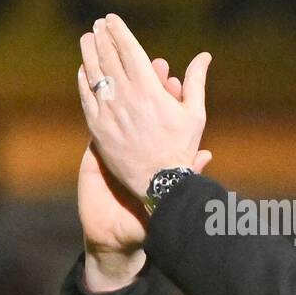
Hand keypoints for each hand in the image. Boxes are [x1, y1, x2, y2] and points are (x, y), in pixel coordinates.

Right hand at [76, 57, 211, 292]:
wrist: (118, 230)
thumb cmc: (146, 212)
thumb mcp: (169, 190)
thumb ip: (190, 170)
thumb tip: (208, 154)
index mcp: (152, 145)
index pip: (161, 112)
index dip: (168, 94)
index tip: (174, 79)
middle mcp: (133, 138)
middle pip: (140, 102)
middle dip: (147, 82)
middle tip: (156, 64)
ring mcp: (112, 141)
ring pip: (116, 105)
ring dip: (117, 84)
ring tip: (122, 66)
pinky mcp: (93, 150)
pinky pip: (92, 120)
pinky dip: (90, 101)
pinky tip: (87, 82)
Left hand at [78, 13, 210, 197]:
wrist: (159, 182)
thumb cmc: (181, 147)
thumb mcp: (194, 113)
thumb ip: (195, 81)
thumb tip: (205, 56)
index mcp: (149, 90)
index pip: (129, 50)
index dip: (119, 32)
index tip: (112, 19)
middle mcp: (126, 97)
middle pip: (109, 58)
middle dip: (103, 37)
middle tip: (99, 24)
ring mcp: (108, 112)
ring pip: (94, 75)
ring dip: (89, 53)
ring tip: (87, 38)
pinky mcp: (97, 128)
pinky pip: (86, 98)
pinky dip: (84, 81)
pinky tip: (84, 70)